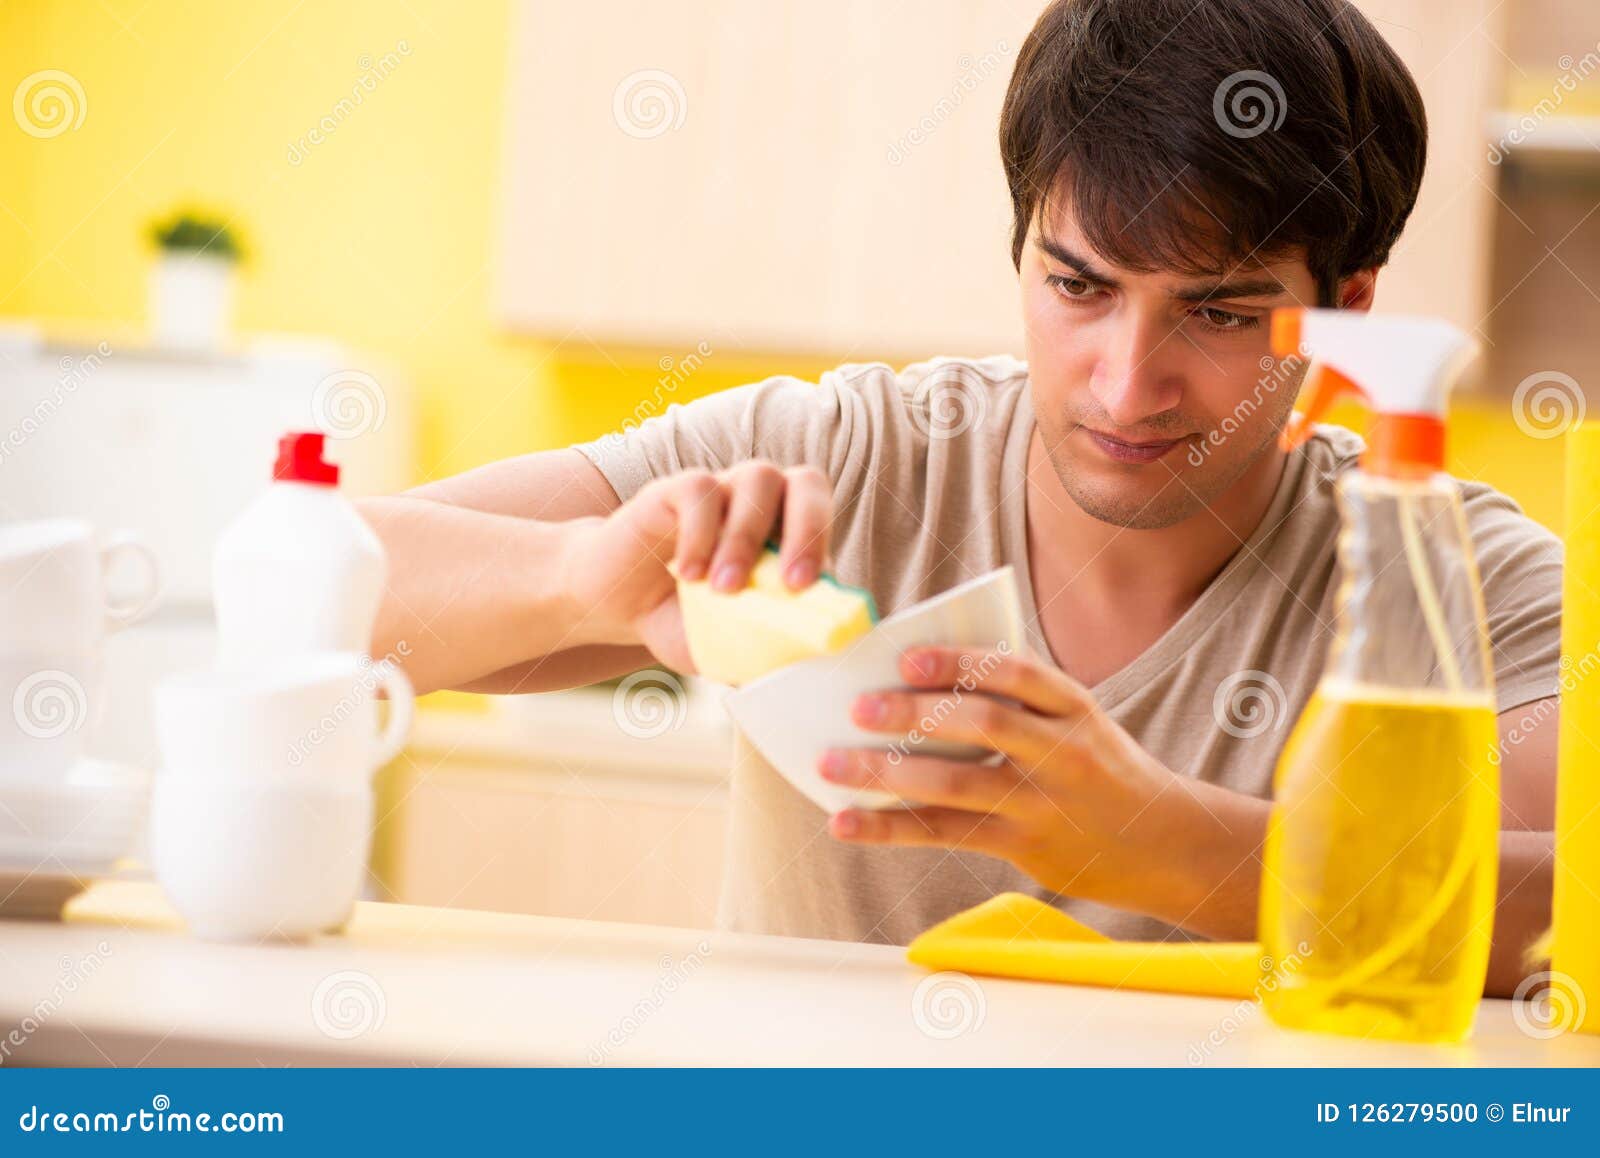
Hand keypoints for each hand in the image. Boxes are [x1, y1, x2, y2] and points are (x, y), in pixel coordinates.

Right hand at [565, 462, 832, 671]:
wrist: (616, 605)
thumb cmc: (683, 621)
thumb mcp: (729, 645)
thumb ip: (765, 652)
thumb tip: (800, 681)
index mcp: (787, 532)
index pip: (824, 518)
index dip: (826, 548)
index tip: (809, 592)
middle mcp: (762, 501)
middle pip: (806, 483)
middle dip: (809, 530)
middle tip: (793, 584)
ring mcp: (721, 490)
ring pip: (756, 479)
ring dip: (747, 537)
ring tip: (723, 590)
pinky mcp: (675, 489)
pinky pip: (700, 488)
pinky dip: (700, 532)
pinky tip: (688, 575)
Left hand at [818, 645, 1268, 937]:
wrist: (1164, 842)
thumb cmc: (1098, 767)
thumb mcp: (1077, 721)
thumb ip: (1017, 699)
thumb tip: (914, 679)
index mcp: (1074, 705)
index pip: (1016, 672)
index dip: (959, 663)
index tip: (906, 657)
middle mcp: (1064, 751)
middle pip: (982, 725)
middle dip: (914, 714)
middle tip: (858, 709)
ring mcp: (1044, 803)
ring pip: (955, 784)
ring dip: (885, 773)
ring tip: (831, 763)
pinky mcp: (1024, 846)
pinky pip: (946, 834)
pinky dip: (890, 827)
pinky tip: (846, 822)